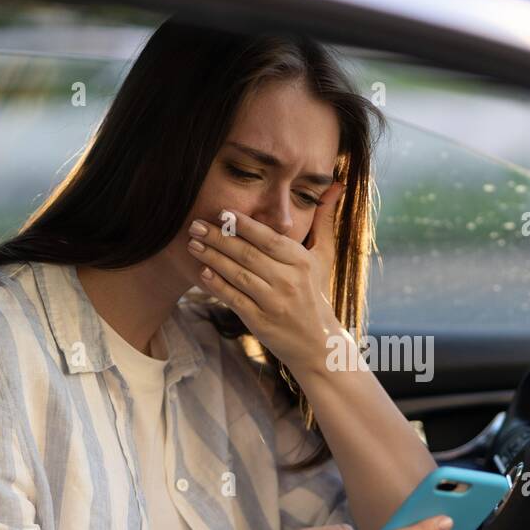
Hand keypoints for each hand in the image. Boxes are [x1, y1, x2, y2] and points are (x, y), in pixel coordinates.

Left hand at [186, 182, 345, 372]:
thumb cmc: (316, 295)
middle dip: (219, 238)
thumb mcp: (323, 257)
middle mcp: (289, 281)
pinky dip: (217, 285)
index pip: (269, 238)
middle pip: (248, 254)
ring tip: (193, 244)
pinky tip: (202, 272)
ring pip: (238, 275)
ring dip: (212, 258)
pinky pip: (234, 299)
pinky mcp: (261, 322)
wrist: (319, 344)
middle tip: (196, 225)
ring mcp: (274, 303)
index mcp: (302, 262)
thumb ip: (324, 220)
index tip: (222, 211)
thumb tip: (335, 185)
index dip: (244, 224)